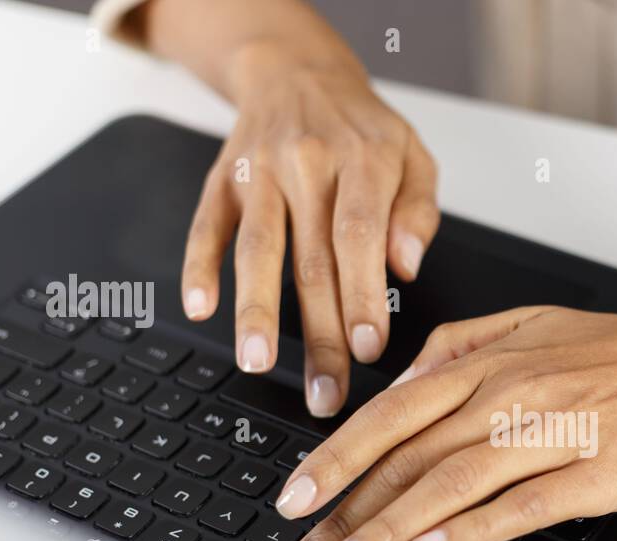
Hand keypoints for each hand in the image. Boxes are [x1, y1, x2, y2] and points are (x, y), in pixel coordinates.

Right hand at [179, 40, 438, 415]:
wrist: (297, 71)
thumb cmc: (363, 129)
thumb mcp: (413, 156)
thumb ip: (419, 212)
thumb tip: (406, 266)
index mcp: (363, 161)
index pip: (359, 238)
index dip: (362, 296)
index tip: (367, 348)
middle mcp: (308, 165)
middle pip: (311, 261)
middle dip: (318, 336)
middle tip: (325, 393)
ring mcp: (259, 172)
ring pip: (256, 249)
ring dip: (255, 310)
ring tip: (256, 361)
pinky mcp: (223, 179)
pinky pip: (206, 225)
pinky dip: (197, 265)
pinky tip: (199, 306)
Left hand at [272, 304, 616, 540]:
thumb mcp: (535, 321)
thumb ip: (464, 342)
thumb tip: (406, 374)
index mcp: (490, 362)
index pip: (391, 416)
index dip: (334, 462)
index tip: (294, 501)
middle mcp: (511, 392)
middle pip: (408, 456)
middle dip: (344, 510)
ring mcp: (553, 431)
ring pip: (452, 481)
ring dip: (391, 528)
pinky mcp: (596, 470)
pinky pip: (524, 501)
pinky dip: (475, 527)